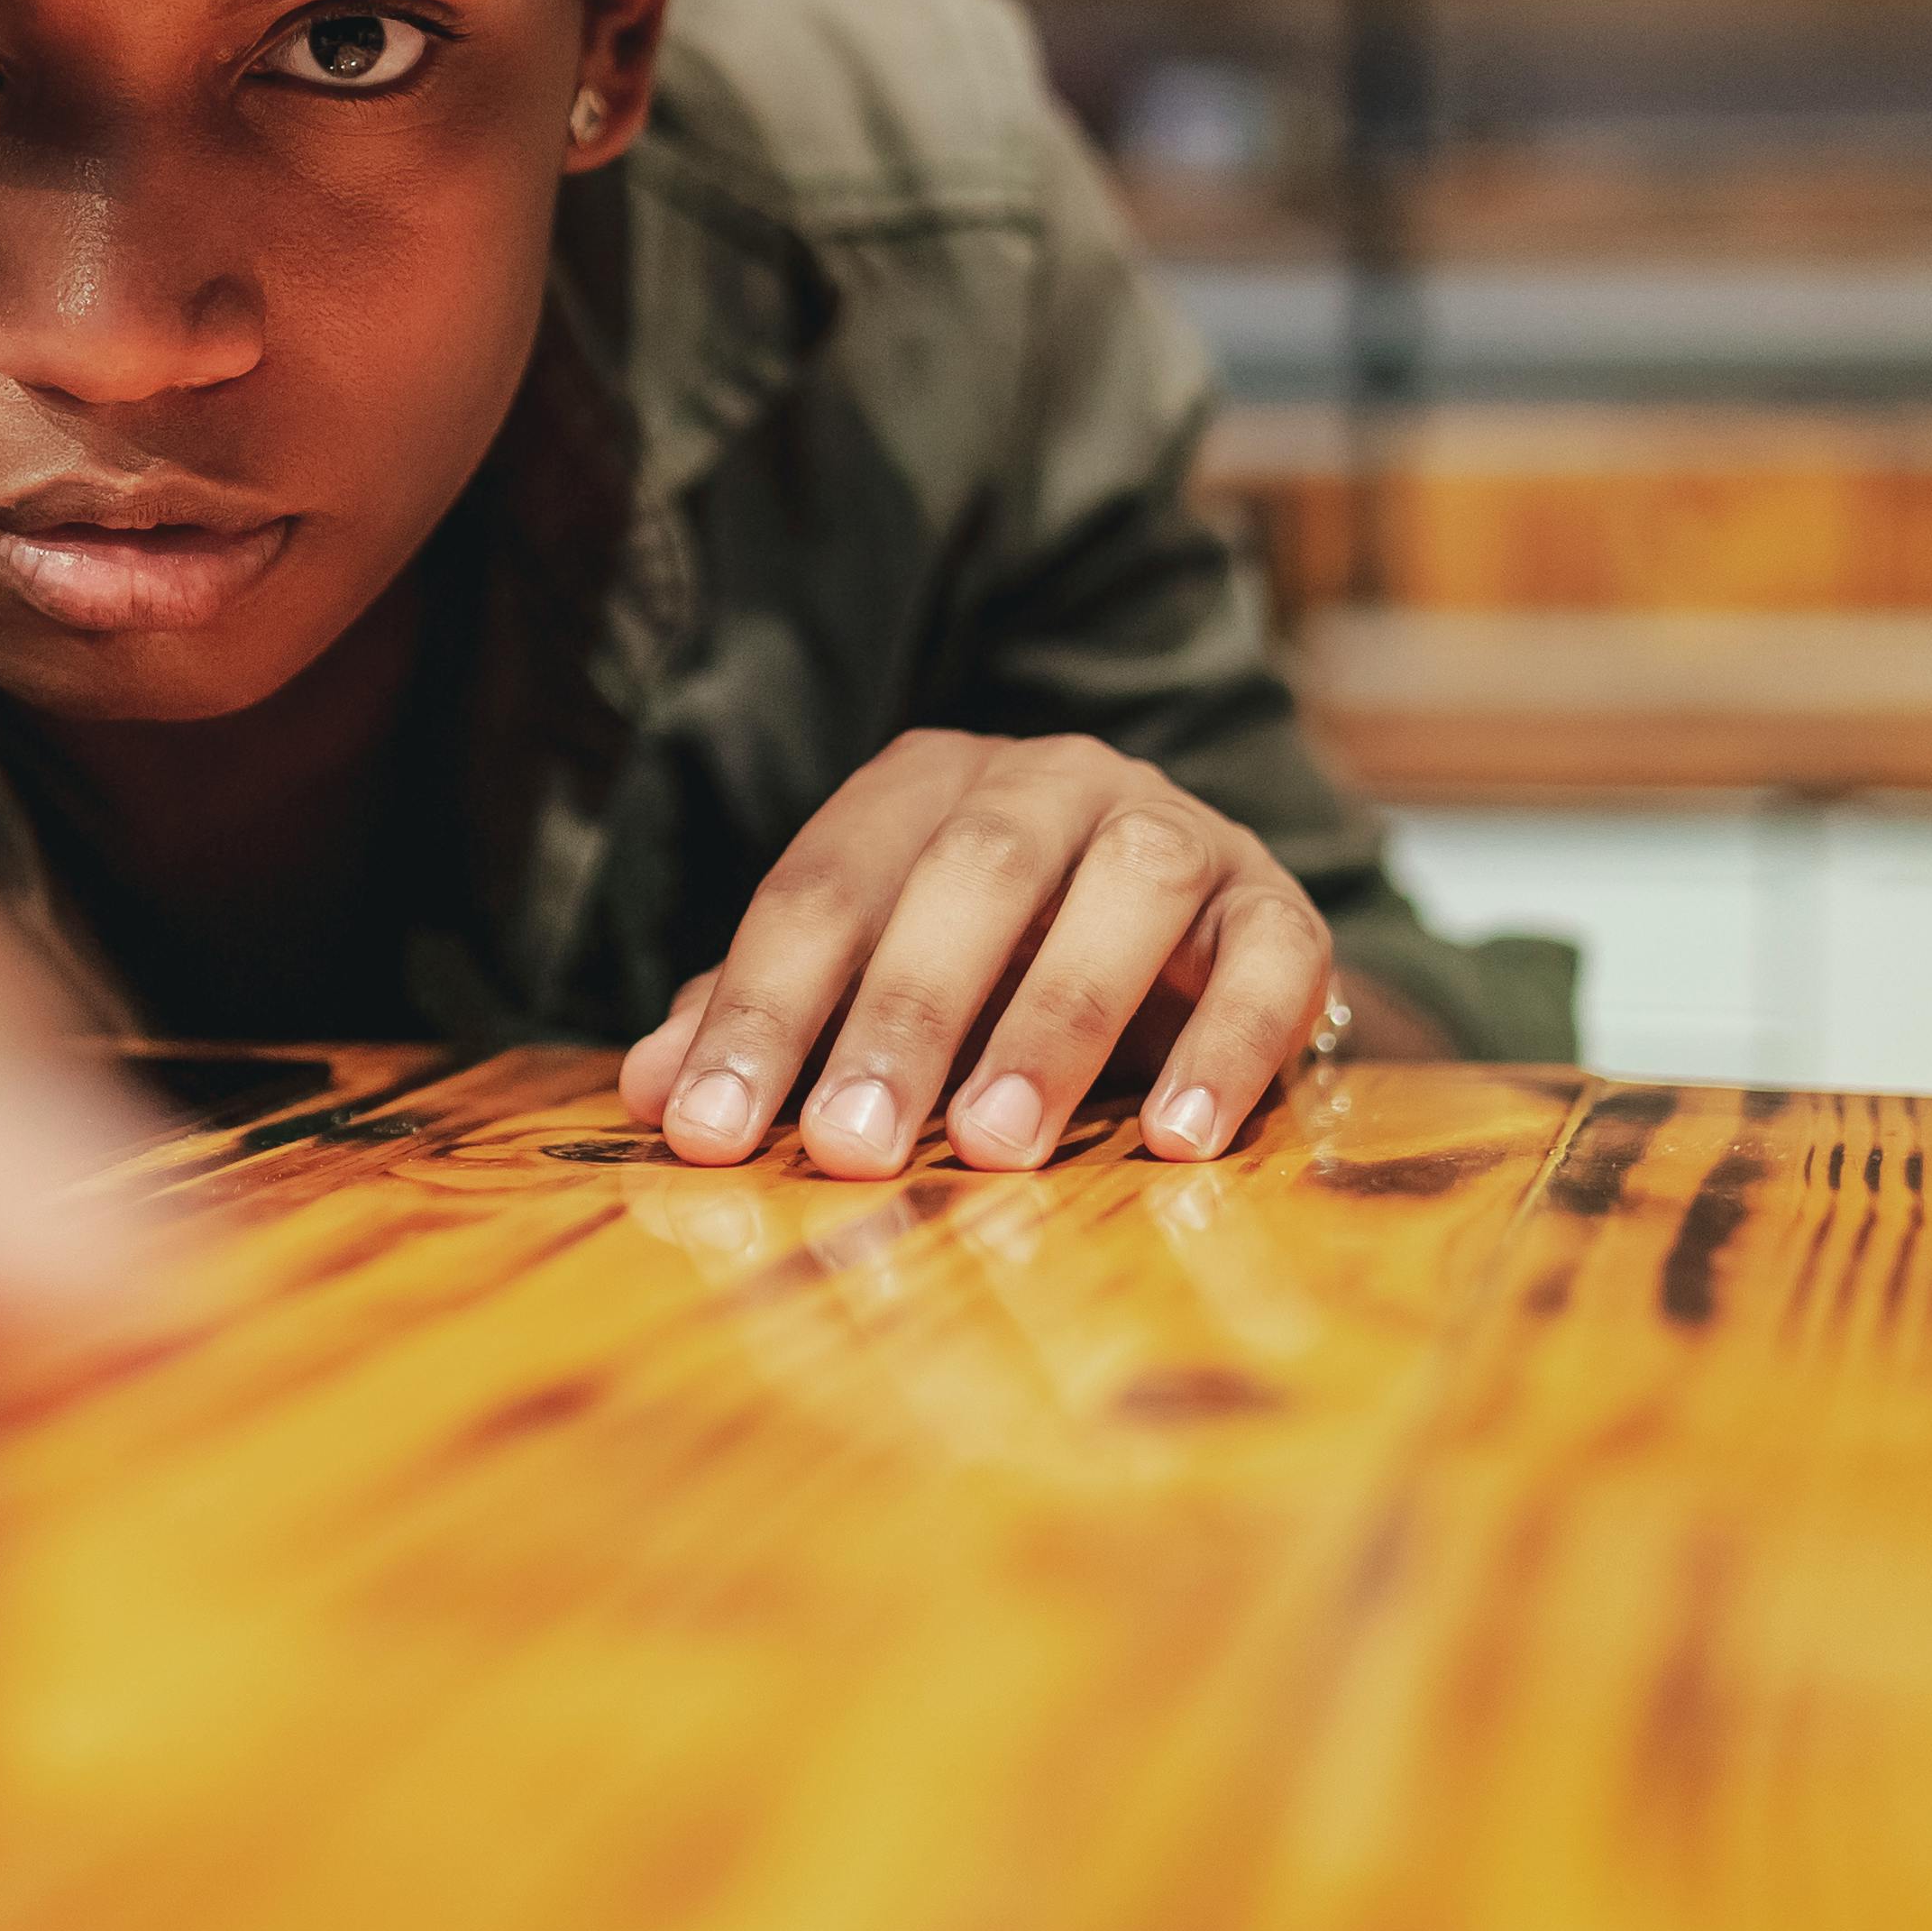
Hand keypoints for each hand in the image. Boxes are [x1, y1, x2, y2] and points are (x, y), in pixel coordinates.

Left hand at [614, 731, 1338, 1178]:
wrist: (1181, 944)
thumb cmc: (990, 965)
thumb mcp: (869, 979)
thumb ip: (764, 1019)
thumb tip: (652, 1091)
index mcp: (923, 786)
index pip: (823, 886)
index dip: (760, 1010)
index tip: (709, 1133)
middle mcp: (1050, 782)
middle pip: (967, 877)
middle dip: (900, 1016)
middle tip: (848, 1143)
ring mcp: (1174, 830)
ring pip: (1123, 895)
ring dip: (1054, 1024)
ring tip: (996, 1148)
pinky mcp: (1278, 903)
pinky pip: (1267, 957)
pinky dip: (1230, 1046)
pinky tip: (1178, 1141)